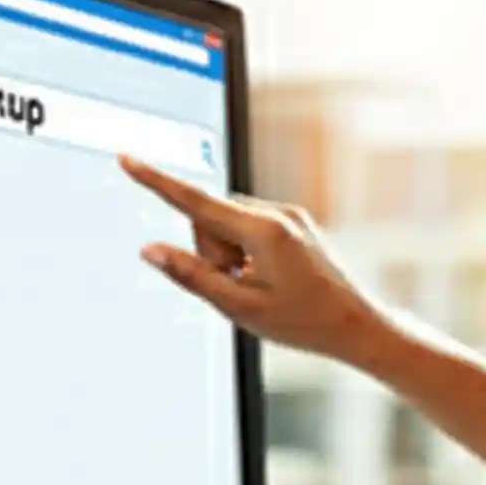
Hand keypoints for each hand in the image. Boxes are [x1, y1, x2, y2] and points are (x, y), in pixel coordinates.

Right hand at [119, 154, 389, 364]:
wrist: (357, 325)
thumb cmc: (303, 322)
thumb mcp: (240, 307)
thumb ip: (192, 276)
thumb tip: (150, 250)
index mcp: (263, 231)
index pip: (195, 203)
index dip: (156, 182)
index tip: (128, 159)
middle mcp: (277, 212)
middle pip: (211, 219)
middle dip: (211, 252)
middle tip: (240, 287)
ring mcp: (288, 215)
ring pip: (228, 224)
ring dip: (229, 255)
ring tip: (260, 286)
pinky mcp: (294, 222)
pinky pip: (249, 228)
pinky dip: (246, 252)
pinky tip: (272, 279)